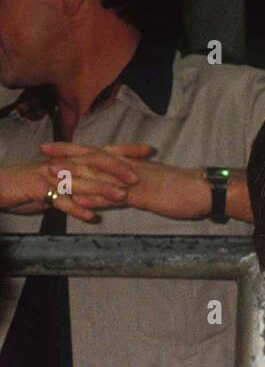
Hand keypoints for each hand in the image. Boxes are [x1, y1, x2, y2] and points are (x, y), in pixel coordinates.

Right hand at [0, 155, 133, 222]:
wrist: (2, 185)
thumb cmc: (32, 185)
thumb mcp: (62, 183)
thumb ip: (83, 183)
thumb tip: (106, 188)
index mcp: (72, 160)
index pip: (102, 151)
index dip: (125, 150)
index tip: (148, 150)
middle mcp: (64, 163)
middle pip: (94, 161)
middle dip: (117, 168)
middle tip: (139, 177)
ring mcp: (52, 176)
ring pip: (81, 180)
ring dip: (102, 189)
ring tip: (121, 197)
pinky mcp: (40, 189)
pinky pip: (61, 200)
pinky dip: (76, 208)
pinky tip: (91, 217)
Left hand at [43, 141, 212, 220]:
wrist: (204, 190)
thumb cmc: (186, 189)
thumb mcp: (158, 182)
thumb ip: (141, 183)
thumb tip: (129, 187)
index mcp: (133, 164)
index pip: (100, 152)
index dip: (78, 148)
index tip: (58, 146)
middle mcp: (130, 168)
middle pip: (93, 158)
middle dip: (67, 155)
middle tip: (43, 151)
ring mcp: (135, 181)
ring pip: (99, 176)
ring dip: (75, 176)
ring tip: (52, 176)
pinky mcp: (142, 195)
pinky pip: (115, 197)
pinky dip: (96, 198)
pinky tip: (80, 200)